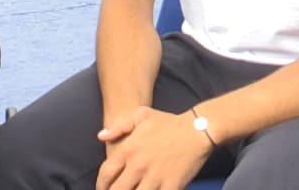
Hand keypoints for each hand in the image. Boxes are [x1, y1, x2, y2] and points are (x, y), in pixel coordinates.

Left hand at [95, 108, 211, 189]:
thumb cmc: (169, 123)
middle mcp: (138, 165)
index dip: (101, 185)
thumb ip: (119, 126)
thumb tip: (101, 136)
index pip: (106, 173)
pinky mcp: (171, 185)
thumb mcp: (141, 115)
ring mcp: (155, 177)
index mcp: (129, 150)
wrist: (197, 130)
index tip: (103, 189)